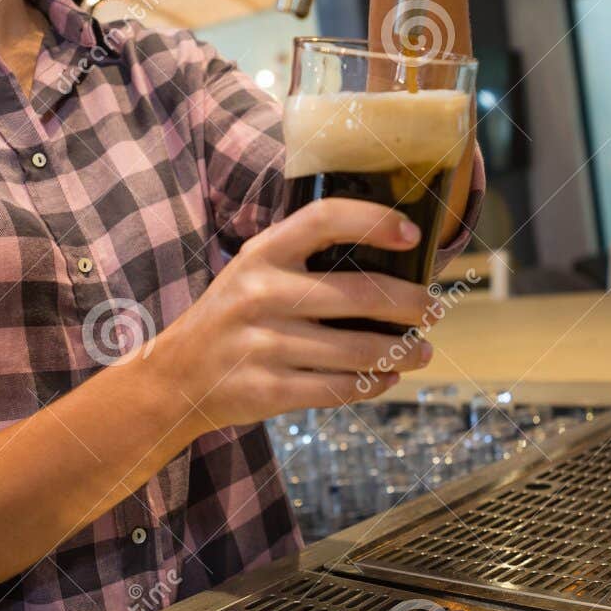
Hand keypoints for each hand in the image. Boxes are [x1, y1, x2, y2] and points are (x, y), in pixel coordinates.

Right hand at [144, 197, 435, 433]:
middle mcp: (262, 293)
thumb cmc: (233, 316)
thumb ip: (305, 260)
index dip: (374, 221)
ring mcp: (263, 344)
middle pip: (360, 293)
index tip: (412, 235)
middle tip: (434, 310)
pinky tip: (387, 378)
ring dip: (403, 352)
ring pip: (359, 350)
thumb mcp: (254, 271)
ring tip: (422, 352)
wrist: (176, 377)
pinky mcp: (268, 390)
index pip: (325, 219)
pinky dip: (373, 384)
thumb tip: (392, 261)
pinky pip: (339, 388)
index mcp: (263, 253)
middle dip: (411, 304)